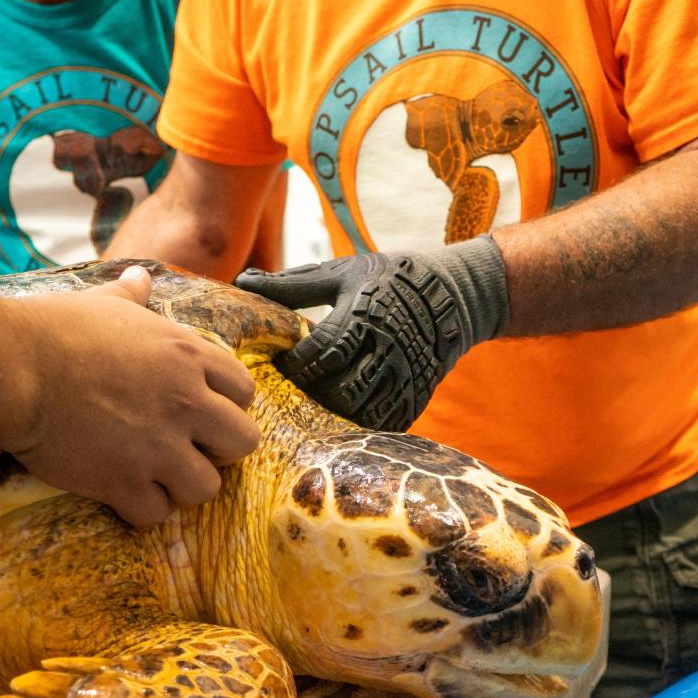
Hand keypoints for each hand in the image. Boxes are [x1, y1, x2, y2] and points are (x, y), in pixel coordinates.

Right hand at [2, 266, 259, 526]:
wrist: (13, 368)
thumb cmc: (54, 330)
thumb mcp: (102, 303)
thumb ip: (131, 295)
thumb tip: (139, 277)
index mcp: (187, 356)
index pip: (244, 391)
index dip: (226, 404)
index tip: (201, 410)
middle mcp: (185, 403)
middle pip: (243, 443)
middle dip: (219, 450)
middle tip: (187, 447)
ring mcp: (158, 447)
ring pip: (207, 488)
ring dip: (183, 485)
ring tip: (156, 475)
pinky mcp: (124, 482)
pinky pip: (158, 514)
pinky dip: (142, 508)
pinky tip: (123, 491)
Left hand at [237, 237, 509, 430]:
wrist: (455, 296)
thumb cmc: (390, 278)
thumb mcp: (342, 272)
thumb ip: (291, 284)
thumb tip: (242, 281)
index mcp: (363, 316)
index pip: (319, 352)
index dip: (292, 364)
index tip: (276, 365)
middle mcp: (386, 350)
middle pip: (338, 390)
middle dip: (308, 395)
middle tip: (288, 393)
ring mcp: (404, 378)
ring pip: (359, 413)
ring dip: (330, 413)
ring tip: (309, 406)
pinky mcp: (416, 397)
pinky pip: (382, 424)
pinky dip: (357, 424)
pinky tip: (338, 415)